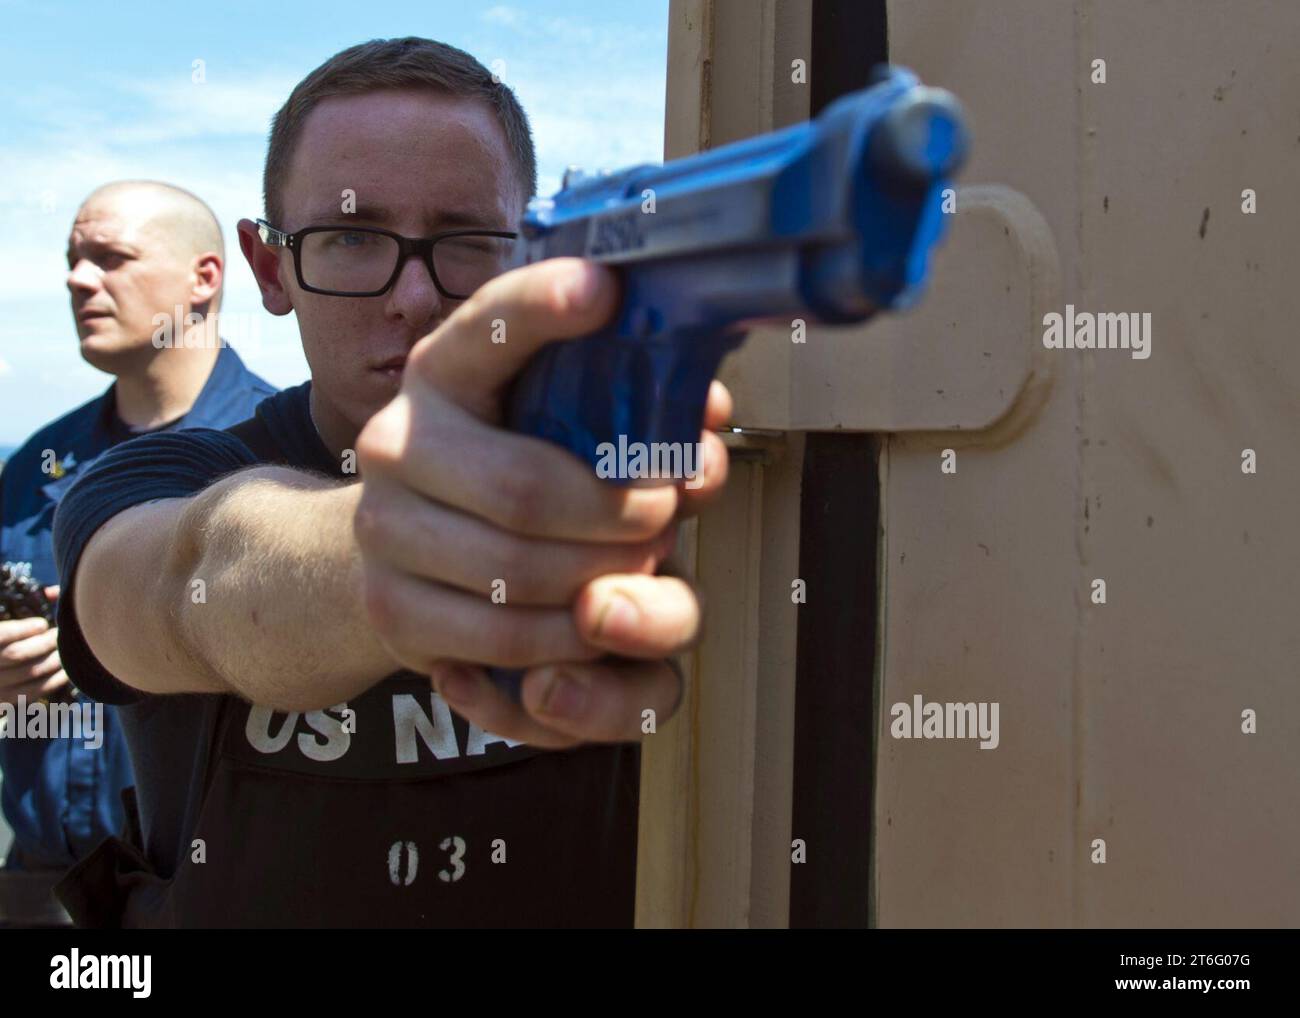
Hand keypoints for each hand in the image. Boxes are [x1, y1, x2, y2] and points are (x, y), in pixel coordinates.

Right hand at [0, 586, 69, 704]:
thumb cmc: (0, 639)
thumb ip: (14, 611)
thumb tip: (51, 596)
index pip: (0, 636)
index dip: (22, 630)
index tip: (41, 623)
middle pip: (17, 655)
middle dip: (44, 642)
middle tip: (59, 632)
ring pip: (29, 674)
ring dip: (54, 659)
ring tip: (66, 648)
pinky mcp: (4, 703)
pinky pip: (32, 693)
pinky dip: (53, 681)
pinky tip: (65, 671)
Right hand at [354, 258, 730, 747]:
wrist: (411, 549)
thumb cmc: (515, 469)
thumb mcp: (564, 426)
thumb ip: (638, 416)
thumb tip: (705, 417)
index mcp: (445, 370)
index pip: (488, 327)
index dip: (542, 306)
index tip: (606, 288)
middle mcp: (396, 441)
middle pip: (525, 490)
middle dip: (618, 515)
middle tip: (664, 518)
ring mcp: (383, 528)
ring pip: (517, 571)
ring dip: (602, 577)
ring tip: (639, 565)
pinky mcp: (391, 607)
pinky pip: (503, 636)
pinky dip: (570, 637)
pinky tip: (596, 618)